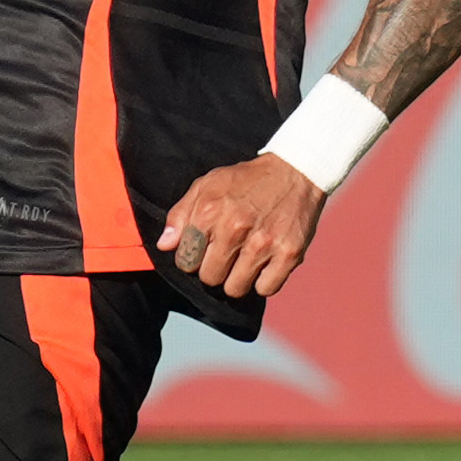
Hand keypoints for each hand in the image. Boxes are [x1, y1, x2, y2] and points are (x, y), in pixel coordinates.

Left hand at [157, 154, 325, 299]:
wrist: (295, 171)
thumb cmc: (246, 181)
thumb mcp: (206, 185)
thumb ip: (180, 215)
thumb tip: (165, 245)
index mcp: (210, 212)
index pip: (186, 260)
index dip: (191, 259)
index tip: (202, 251)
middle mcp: (235, 229)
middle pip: (210, 277)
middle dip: (213, 269)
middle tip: (225, 254)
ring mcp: (264, 243)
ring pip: (236, 288)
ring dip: (237, 279)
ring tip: (243, 260)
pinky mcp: (290, 254)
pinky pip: (266, 289)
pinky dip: (263, 282)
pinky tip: (263, 265)